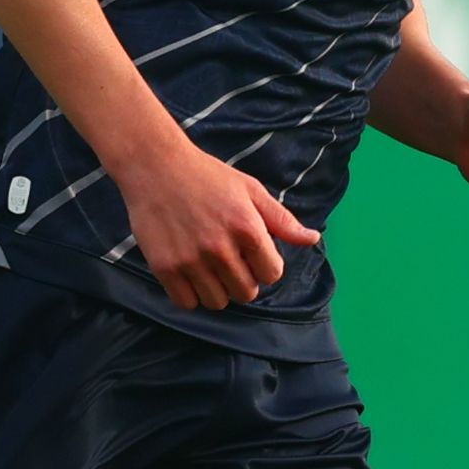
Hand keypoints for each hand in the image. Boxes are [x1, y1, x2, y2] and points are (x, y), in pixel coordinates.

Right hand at [116, 133, 322, 308]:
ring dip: (217, 289)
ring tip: (208, 266)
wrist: (156, 165)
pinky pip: (186, 303)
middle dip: (243, 280)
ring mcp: (191, 260)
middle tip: (229, 260)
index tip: (251, 254)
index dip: (265, 266)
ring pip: (217, 302)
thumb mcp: (250, 190)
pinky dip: (190, 294)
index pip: (272, 274)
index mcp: (247, 228)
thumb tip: (312, 239)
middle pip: (246, 293)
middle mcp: (220, 248)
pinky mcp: (165, 267)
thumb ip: (281, 220)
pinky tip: (189, 272)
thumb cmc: (207, 176)